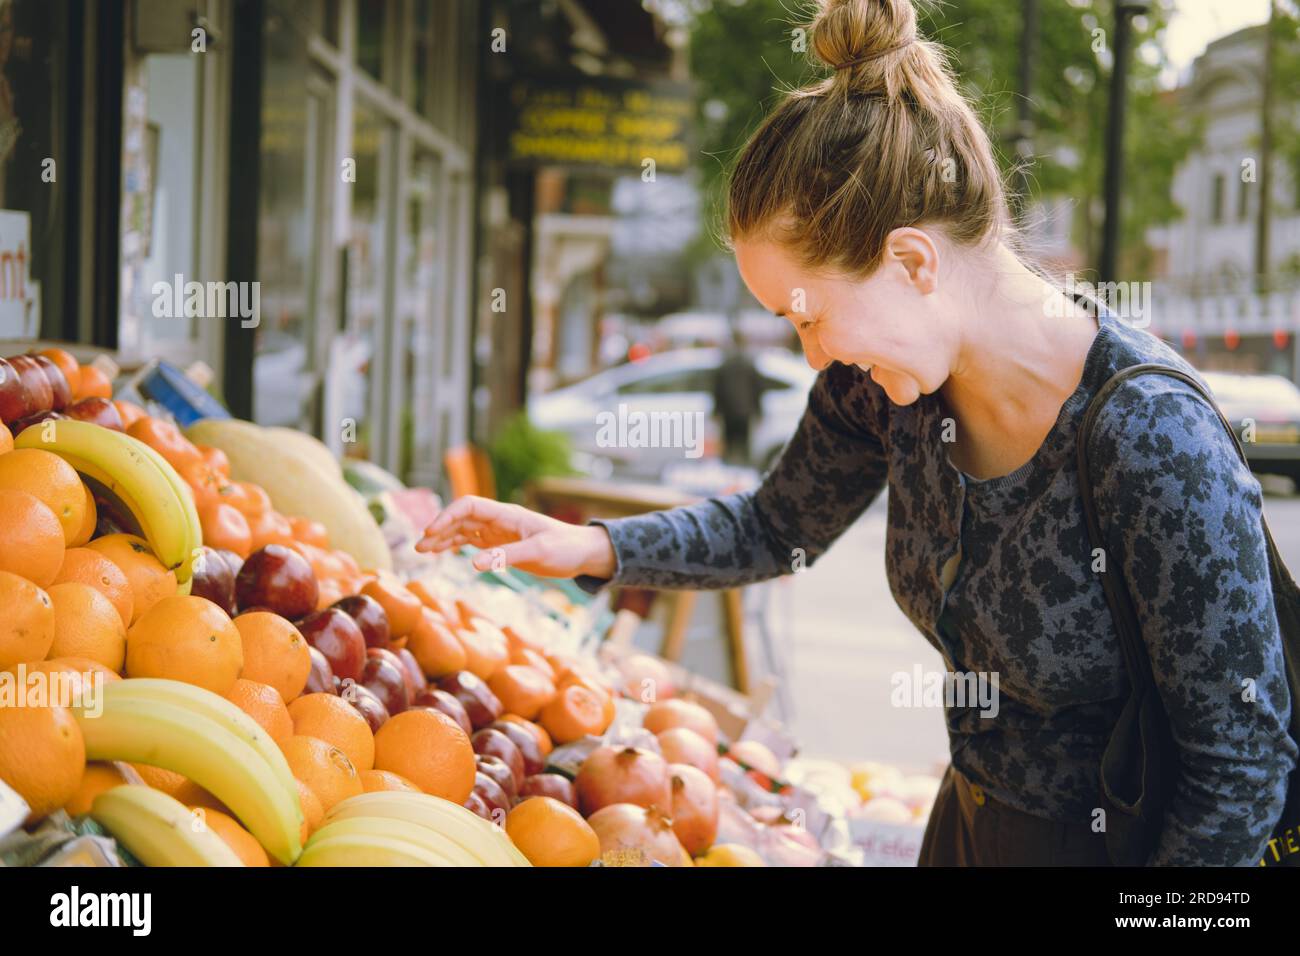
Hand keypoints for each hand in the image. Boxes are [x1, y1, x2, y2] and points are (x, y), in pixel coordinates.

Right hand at [416, 496, 615, 578]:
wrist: (582, 553)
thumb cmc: (565, 548)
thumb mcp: (537, 552)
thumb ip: (505, 557)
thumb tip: (473, 564)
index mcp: (506, 514)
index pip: (469, 507)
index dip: (447, 516)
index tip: (431, 532)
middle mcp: (499, 520)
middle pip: (461, 518)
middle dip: (438, 530)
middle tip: (419, 548)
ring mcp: (499, 532)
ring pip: (463, 530)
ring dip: (443, 539)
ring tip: (422, 551)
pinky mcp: (502, 545)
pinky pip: (473, 542)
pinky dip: (455, 546)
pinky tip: (441, 553)